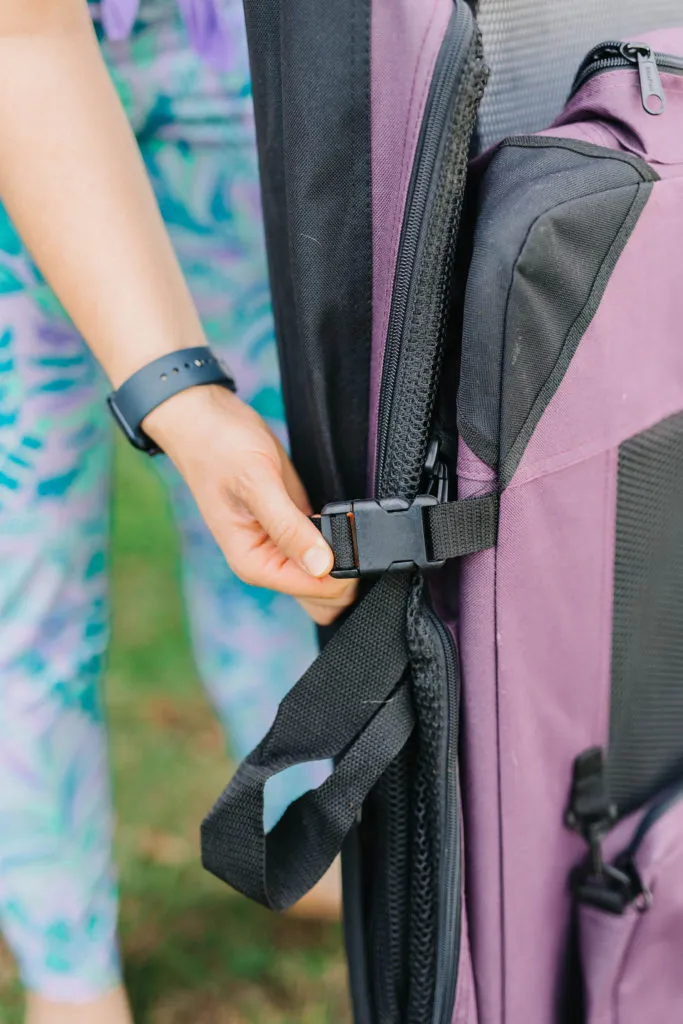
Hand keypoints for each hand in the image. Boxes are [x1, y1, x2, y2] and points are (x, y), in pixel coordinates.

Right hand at [144, 384, 357, 624]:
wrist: (208, 421)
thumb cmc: (219, 448)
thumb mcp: (257, 484)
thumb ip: (289, 528)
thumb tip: (322, 567)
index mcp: (254, 563)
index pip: (316, 592)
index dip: (342, 569)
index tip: (348, 535)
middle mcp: (269, 561)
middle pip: (325, 594)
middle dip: (347, 567)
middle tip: (348, 526)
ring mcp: (283, 546)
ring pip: (328, 575)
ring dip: (345, 553)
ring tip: (342, 517)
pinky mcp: (296, 526)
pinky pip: (326, 548)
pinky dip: (340, 538)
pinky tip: (340, 515)